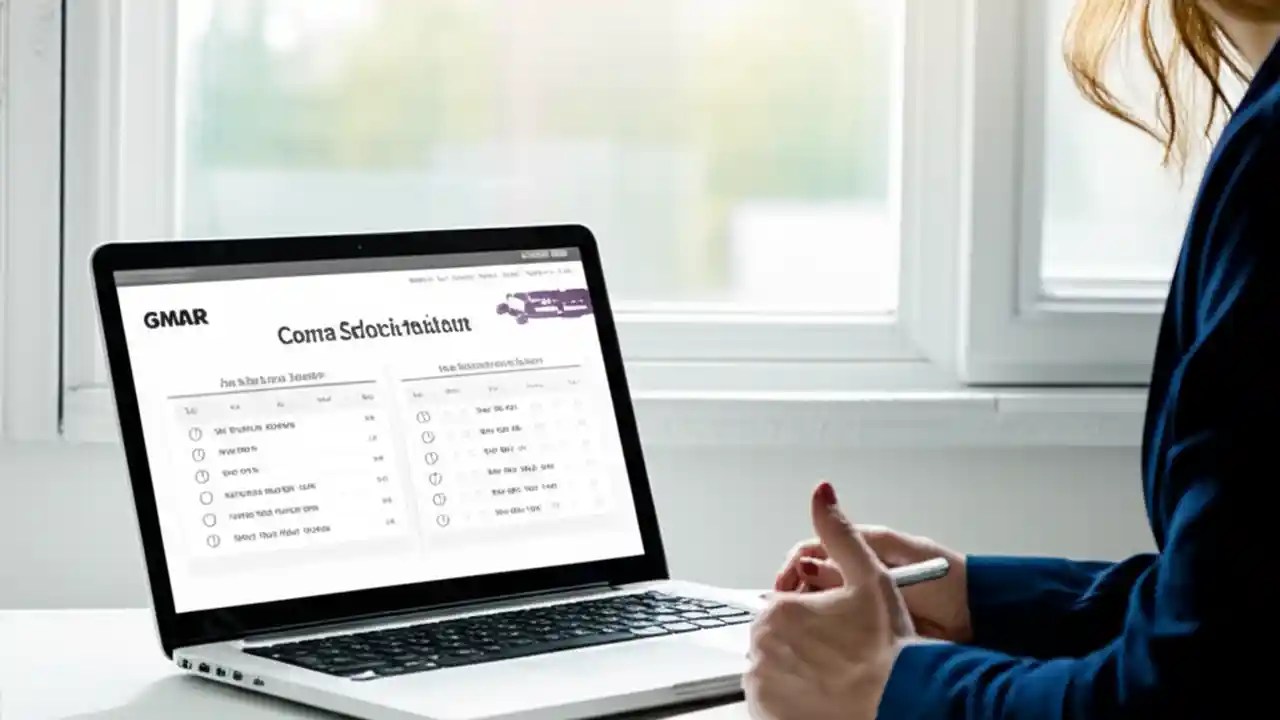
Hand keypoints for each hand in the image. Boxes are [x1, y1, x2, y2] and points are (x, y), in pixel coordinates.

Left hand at [746, 482, 917, 719]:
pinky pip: (774, 704)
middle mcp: (761, 648)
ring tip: (837, 680)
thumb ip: (839, 531)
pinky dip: (792, 701)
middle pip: (780, 641)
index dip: (818, 618)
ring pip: (776, 672)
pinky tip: (824, 699)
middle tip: (844, 659)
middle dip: (807, 646)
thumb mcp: (869, 576)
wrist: (903, 702)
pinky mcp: (768, 717)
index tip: (843, 632)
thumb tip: (821, 492)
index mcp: (778, 611)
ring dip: (798, 674)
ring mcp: (762, 687)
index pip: (787, 609)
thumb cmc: (890, 647)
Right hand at [774, 519, 970, 642]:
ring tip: (798, 626)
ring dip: (807, 611)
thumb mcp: (897, 561)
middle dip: (795, 591)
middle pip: (813, 576)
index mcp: (868, 548)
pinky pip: (841, 625)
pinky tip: (818, 640)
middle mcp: (862, 572)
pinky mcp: (873, 624)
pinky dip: (825, 631)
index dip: (795, 564)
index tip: (785, 583)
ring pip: (823, 602)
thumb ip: (856, 553)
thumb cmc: (946, 581)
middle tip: (785, 610)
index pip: (816, 548)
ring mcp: (867, 599)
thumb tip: (811, 551)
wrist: (981, 615)